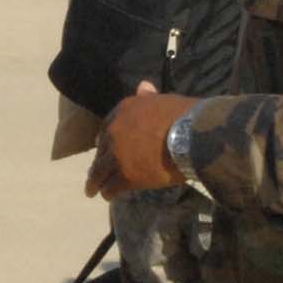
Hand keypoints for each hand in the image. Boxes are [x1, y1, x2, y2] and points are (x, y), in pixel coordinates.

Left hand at [87, 85, 196, 199]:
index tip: (101, 147)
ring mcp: (118, 155)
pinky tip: (107, 196)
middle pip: (101, 151)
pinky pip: (112, 186)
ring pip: (100, 171)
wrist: (189, 135)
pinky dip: (109, 192)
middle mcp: (115, 132)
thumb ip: (149, 97)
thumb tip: (143, 86)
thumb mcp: (163, 100)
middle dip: (97, 163)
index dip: (104, 139)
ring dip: (95, 182)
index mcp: (124, 111)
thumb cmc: (182, 115)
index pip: (107, 126)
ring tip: (92, 190)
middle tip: (94, 173)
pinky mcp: (126, 176)